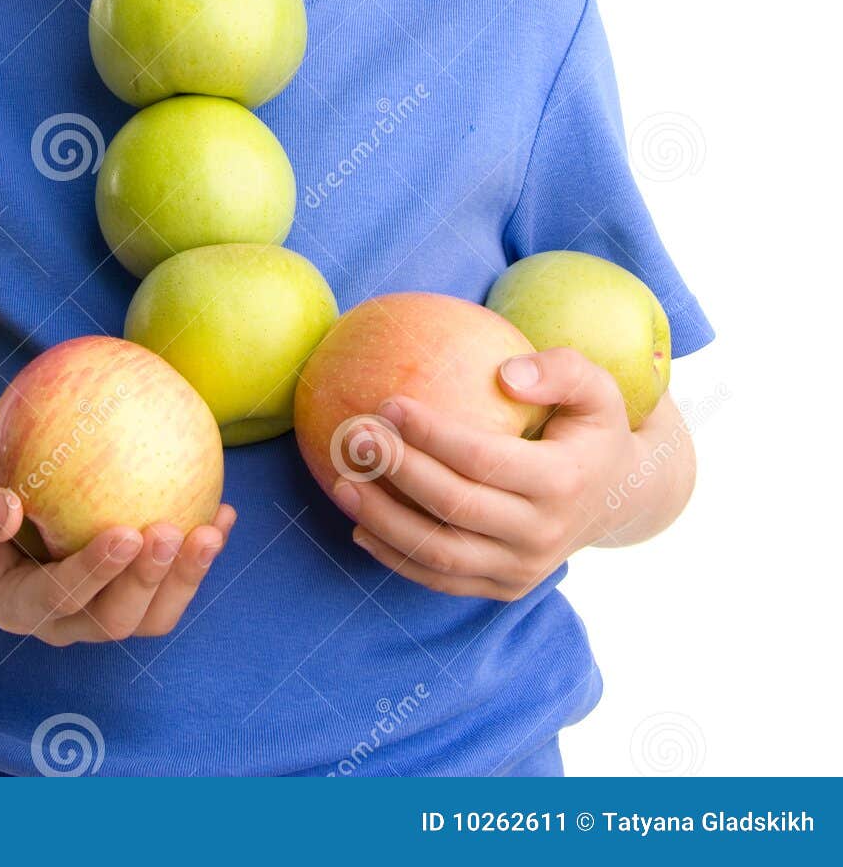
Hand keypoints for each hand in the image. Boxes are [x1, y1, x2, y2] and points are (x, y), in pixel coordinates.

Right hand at [0, 477, 236, 644]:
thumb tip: (7, 508)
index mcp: (20, 607)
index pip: (60, 598)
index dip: (96, 573)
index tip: (127, 531)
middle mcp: (65, 622)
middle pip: (116, 620)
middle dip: (148, 581)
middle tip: (169, 529)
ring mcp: (99, 611)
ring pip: (152, 615)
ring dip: (186, 577)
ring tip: (211, 529)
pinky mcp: (127, 591)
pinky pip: (169, 583)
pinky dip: (199, 555)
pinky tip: (224, 511)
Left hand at [330, 348, 637, 600]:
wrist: (618, 498)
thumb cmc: (592, 428)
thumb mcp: (597, 388)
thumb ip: (561, 370)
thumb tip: (506, 374)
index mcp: (563, 482)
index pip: (484, 460)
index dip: (433, 434)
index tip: (388, 402)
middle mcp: (543, 535)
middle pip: (455, 506)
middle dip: (397, 470)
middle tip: (353, 434)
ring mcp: (523, 570)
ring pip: (440, 553)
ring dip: (384, 519)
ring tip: (340, 481)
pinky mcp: (504, 589)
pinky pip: (441, 579)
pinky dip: (395, 557)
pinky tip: (359, 523)